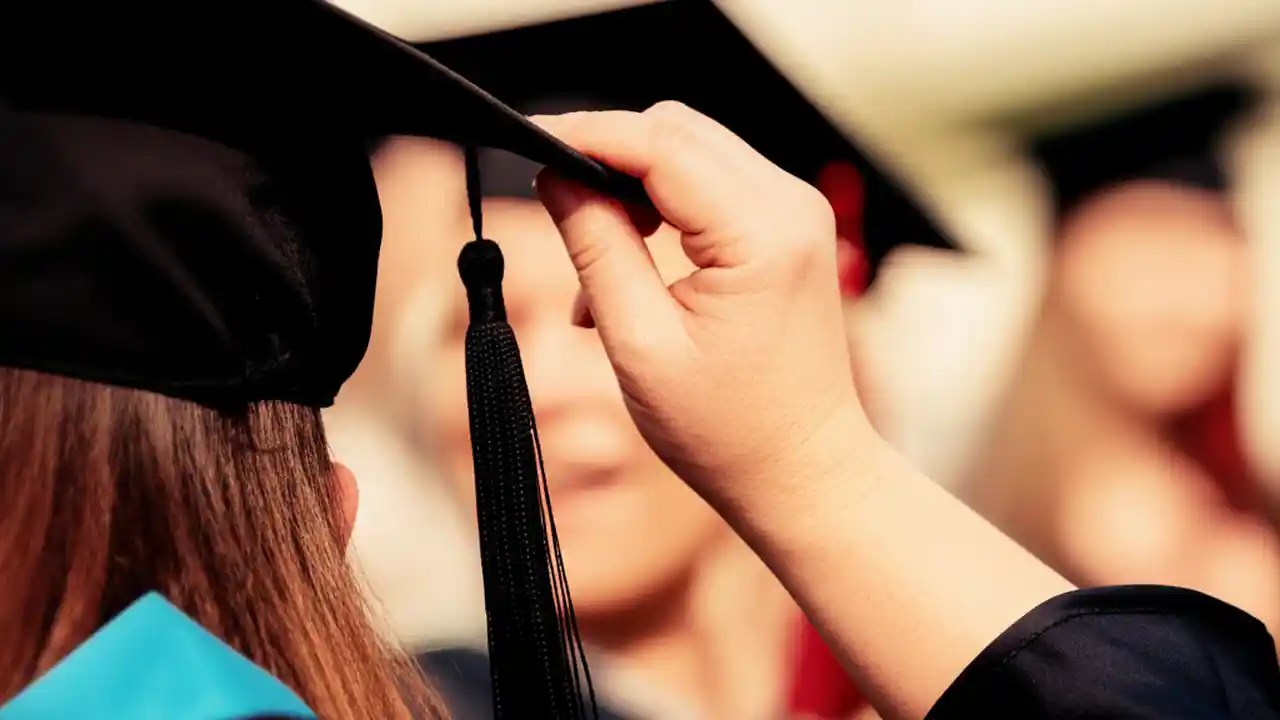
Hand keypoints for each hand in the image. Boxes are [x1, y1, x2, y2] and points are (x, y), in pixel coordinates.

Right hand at [533, 102, 869, 512]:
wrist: (803, 472)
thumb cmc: (729, 430)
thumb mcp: (640, 344)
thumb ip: (596, 248)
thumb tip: (555, 177)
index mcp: (764, 234)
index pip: (662, 144)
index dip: (589, 135)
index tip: (530, 143)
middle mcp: (791, 207)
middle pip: (678, 131)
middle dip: (608, 157)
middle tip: (556, 210)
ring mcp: (796, 215)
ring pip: (691, 152)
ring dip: (631, 190)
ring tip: (598, 270)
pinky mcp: (787, 230)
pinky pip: (710, 187)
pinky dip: (660, 211)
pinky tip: (631, 272)